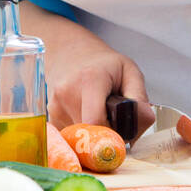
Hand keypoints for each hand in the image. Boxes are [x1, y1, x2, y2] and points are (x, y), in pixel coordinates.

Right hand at [21, 1, 154, 134]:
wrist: (71, 53)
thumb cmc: (103, 64)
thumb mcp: (130, 72)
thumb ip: (139, 99)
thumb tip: (139, 128)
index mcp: (89, 80)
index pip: (96, 122)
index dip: (111, 134)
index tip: (120, 133)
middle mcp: (67, 93)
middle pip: (89, 133)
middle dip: (105, 135)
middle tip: (114, 122)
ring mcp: (54, 106)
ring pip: (79, 137)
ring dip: (93, 134)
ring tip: (99, 114)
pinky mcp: (50, 116)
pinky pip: (70, 136)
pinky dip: (82, 132)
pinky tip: (87, 116)